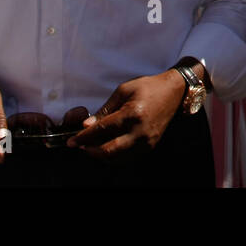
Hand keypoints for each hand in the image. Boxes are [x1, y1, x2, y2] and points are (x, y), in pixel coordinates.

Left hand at [67, 71, 184, 160]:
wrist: (173, 92)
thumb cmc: (147, 87)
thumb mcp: (123, 91)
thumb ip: (105, 110)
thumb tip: (87, 125)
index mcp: (132, 114)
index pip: (102, 131)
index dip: (83, 137)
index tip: (71, 141)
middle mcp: (140, 131)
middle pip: (109, 151)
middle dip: (90, 151)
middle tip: (81, 146)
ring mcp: (147, 141)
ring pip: (117, 158)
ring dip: (101, 155)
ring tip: (92, 146)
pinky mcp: (150, 146)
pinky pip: (127, 157)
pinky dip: (114, 155)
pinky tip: (107, 146)